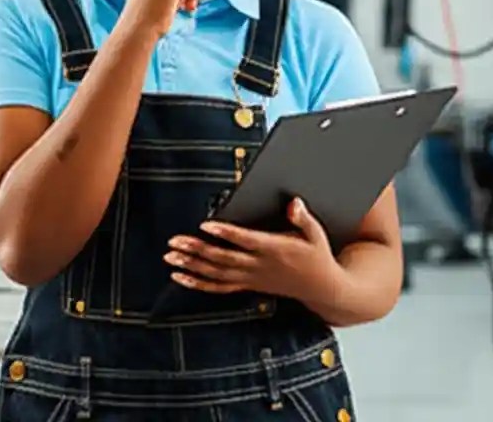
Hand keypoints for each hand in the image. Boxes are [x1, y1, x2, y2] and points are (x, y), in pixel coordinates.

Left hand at [164, 198, 342, 305]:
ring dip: (192, 266)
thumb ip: (303, 217)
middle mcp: (260, 265)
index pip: (246, 240)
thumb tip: (294, 203)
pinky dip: (198, 283)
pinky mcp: (247, 286)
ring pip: (217, 274)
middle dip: (198, 250)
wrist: (322, 289)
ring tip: (170, 257)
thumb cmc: (316, 256)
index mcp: (275, 249)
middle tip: (175, 242)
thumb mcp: (316, 234)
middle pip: (224, 258)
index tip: (207, 225)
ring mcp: (251, 278)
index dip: (227, 233)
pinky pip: (219, 287)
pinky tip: (180, 277)